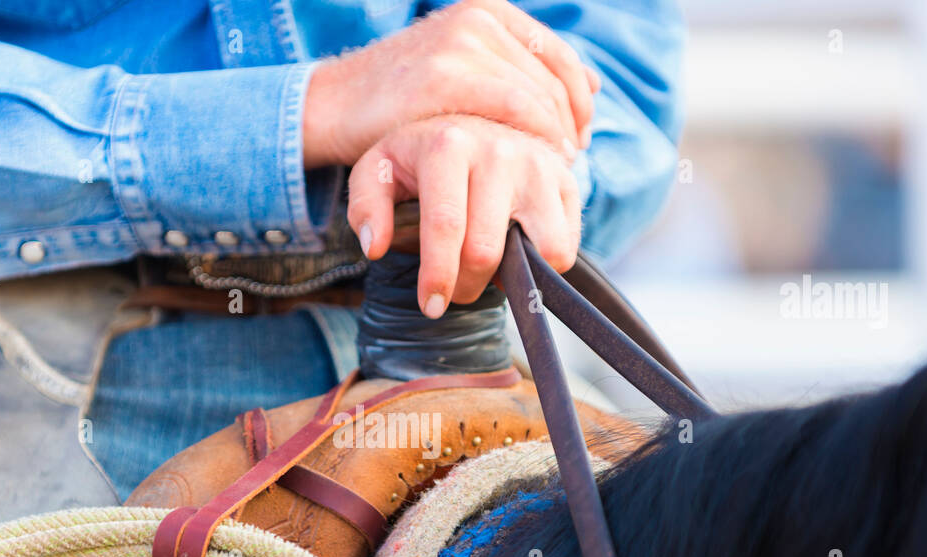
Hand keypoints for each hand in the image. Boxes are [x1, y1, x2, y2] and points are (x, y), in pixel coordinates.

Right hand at [303, 0, 600, 168]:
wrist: (333, 105)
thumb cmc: (399, 99)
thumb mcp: (462, 69)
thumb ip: (518, 70)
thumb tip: (593, 84)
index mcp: (487, 10)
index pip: (558, 56)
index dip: (578, 100)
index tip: (580, 137)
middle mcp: (478, 19)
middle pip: (553, 79)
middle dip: (570, 124)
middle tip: (569, 161)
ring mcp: (461, 44)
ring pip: (538, 96)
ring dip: (554, 137)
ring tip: (552, 170)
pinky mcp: (445, 77)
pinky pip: (514, 110)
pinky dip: (533, 140)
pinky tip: (533, 165)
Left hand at [348, 114, 580, 317]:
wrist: (472, 116)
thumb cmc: (420, 156)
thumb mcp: (378, 170)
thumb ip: (365, 206)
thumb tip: (374, 247)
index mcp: (449, 145)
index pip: (445, 226)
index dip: (438, 276)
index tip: (430, 307)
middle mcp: (499, 150)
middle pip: (486, 249)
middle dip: (466, 286)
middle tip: (454, 288)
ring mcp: (539, 164)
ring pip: (540, 250)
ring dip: (512, 277)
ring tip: (488, 268)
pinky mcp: (566, 180)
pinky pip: (565, 246)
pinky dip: (542, 264)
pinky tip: (514, 250)